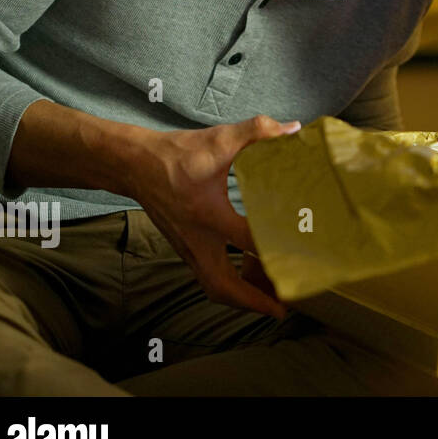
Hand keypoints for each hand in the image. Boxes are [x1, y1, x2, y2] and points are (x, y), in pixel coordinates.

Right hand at [127, 115, 300, 319]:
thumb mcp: (219, 139)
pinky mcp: (184, 247)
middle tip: (282, 308)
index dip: (276, 250)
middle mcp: (196, 238)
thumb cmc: (177, 154)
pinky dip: (229, 283)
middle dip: (252, 301)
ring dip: (241, 297)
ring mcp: (187, 247)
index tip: (303, 258)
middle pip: (222, 286)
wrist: (134, 164)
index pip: (248, 241)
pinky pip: (207, 275)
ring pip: (213, 285)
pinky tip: (250, 272)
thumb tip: (294, 129)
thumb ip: (258, 132)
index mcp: (208, 214)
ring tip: (271, 300)